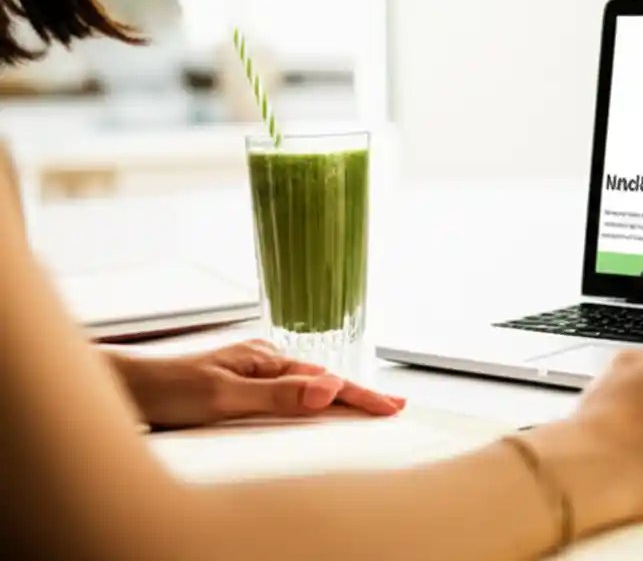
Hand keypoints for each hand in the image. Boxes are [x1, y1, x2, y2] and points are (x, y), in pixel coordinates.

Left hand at [107, 340, 405, 427]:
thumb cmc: (167, 390)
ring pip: (307, 385)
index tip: (394, 408)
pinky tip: (314, 403)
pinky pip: (287, 392)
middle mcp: (263, 362)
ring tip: (366, 404)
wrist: (123, 388)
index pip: (327, 382)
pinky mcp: (239, 387)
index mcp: (267, 360)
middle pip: (323, 381)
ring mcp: (251, 373)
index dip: (362, 397)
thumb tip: (329, 388)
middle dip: (359, 394)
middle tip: (393, 407)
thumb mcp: (224, 397)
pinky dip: (311, 398)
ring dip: (338, 395)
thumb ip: (278, 395)